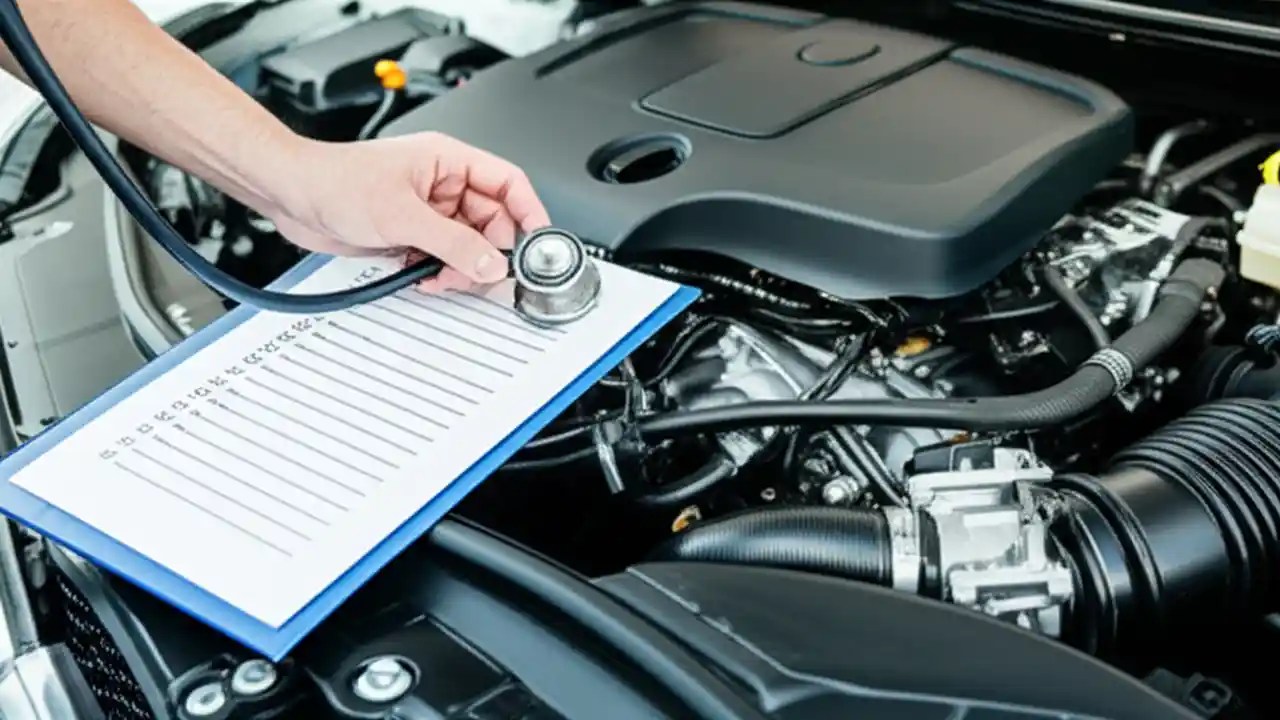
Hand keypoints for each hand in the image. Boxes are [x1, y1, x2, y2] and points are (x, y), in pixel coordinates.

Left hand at [265, 132, 550, 292]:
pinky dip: (440, 273)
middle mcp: (443, 185)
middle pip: (492, 222)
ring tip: (442, 277)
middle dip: (488, 252)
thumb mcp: (402, 215)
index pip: (509, 183)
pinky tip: (424, 277)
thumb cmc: (335, 181)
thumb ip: (453, 243)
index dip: (529, 212)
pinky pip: (444, 258)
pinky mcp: (412, 234)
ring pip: (469, 246)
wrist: (291, 197)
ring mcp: (429, 211)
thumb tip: (492, 263)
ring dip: (461, 268)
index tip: (537, 243)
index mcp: (449, 160)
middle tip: (480, 274)